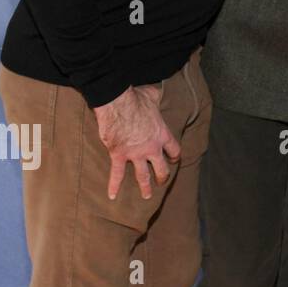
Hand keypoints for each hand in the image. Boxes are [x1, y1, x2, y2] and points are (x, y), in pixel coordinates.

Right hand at [93, 84, 179, 199]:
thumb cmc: (136, 98)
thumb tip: (157, 89)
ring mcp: (135, 154)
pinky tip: (112, 196)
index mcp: (162, 134)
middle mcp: (152, 148)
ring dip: (145, 187)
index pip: (174, 150)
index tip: (174, 159)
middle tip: (162, 182)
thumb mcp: (152, 96)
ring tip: (147, 197)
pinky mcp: (119, 156)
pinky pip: (116, 174)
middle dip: (163, 176)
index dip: (175, 155)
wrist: (118, 103)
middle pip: (162, 168)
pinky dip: (114, 185)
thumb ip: (156, 97)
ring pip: (143, 176)